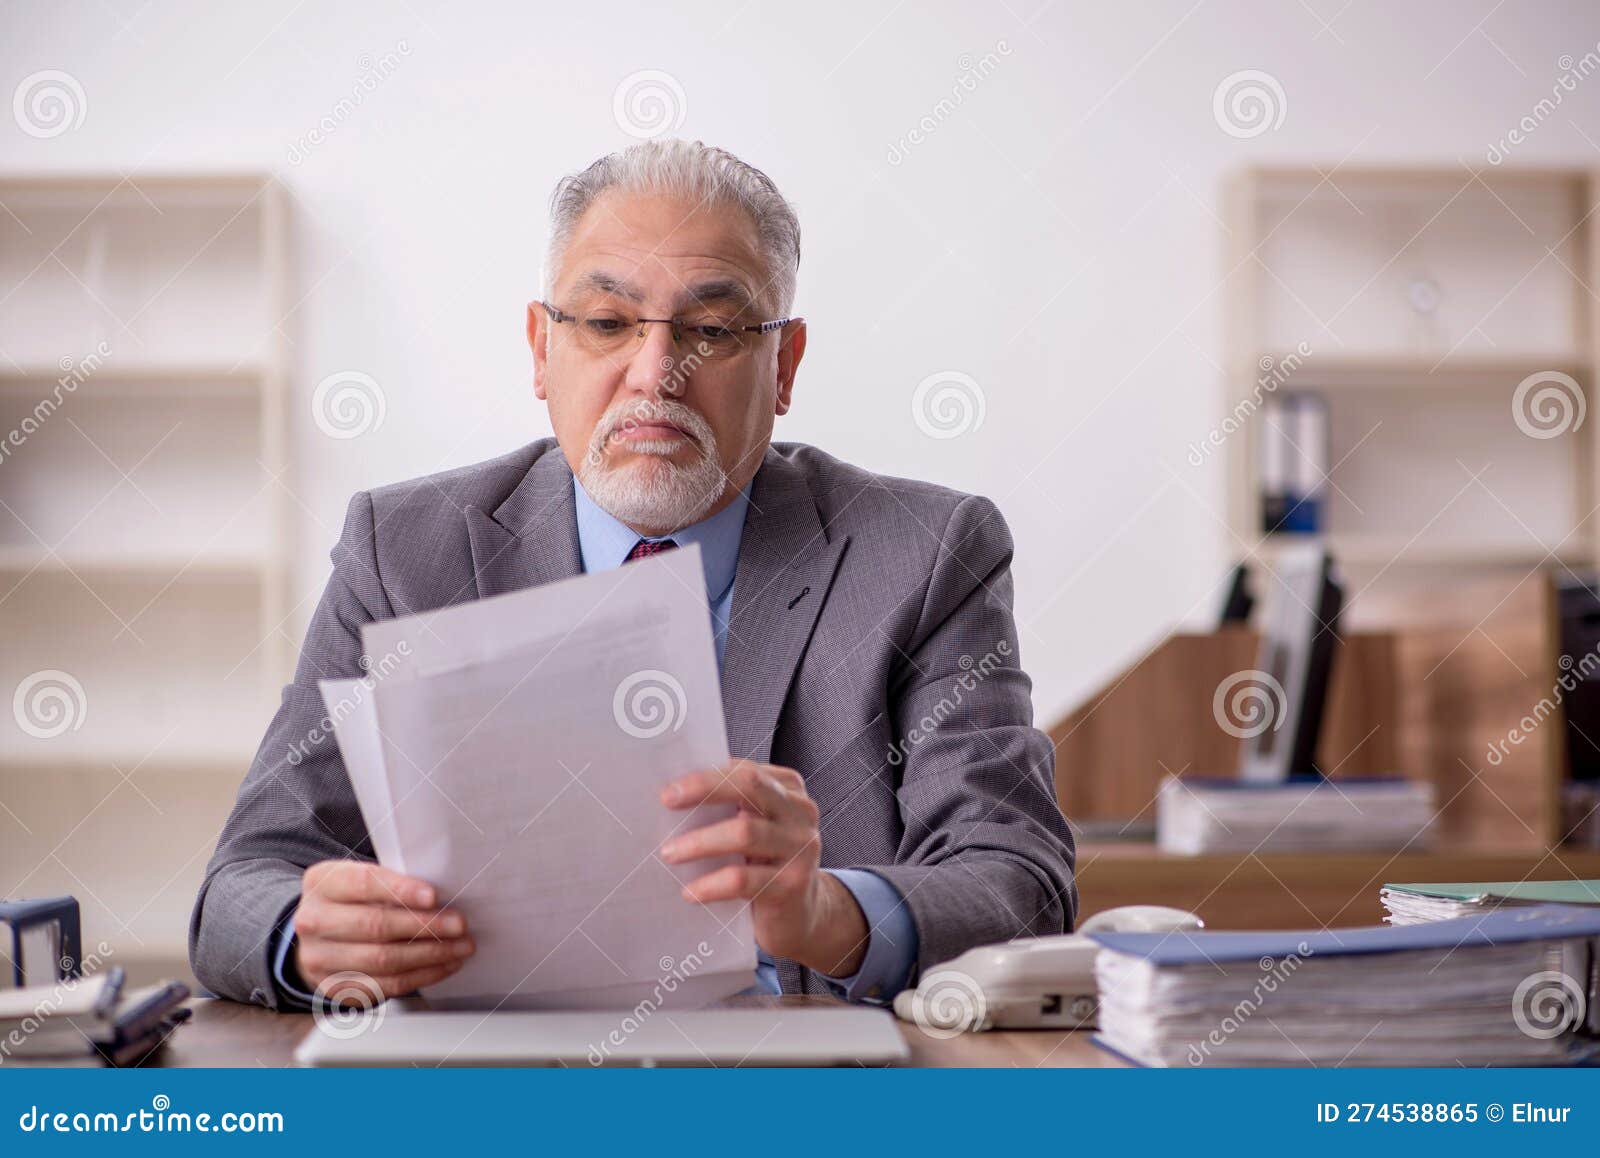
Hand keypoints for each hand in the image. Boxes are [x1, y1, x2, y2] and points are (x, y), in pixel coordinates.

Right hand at [292, 861, 474, 1001]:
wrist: (317, 938)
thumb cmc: (351, 901)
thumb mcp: (359, 881)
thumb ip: (390, 883)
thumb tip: (440, 897)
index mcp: (321, 882)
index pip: (363, 883)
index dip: (400, 890)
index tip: (433, 896)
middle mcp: (314, 920)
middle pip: (376, 925)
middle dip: (425, 926)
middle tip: (459, 924)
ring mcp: (320, 958)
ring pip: (384, 959)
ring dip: (430, 954)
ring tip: (460, 947)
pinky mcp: (335, 987)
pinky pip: (386, 985)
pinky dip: (421, 975)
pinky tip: (443, 965)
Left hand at [659, 759, 867, 976]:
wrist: (801, 916)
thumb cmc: (766, 865)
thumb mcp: (756, 828)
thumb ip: (731, 808)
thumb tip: (676, 797)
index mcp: (788, 790)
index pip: (746, 771)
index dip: (706, 776)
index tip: (669, 789)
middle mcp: (800, 812)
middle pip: (750, 786)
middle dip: (705, 789)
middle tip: (668, 802)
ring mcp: (801, 847)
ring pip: (744, 833)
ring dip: (700, 842)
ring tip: (670, 854)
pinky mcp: (793, 884)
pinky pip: (743, 879)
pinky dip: (711, 885)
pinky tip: (690, 892)